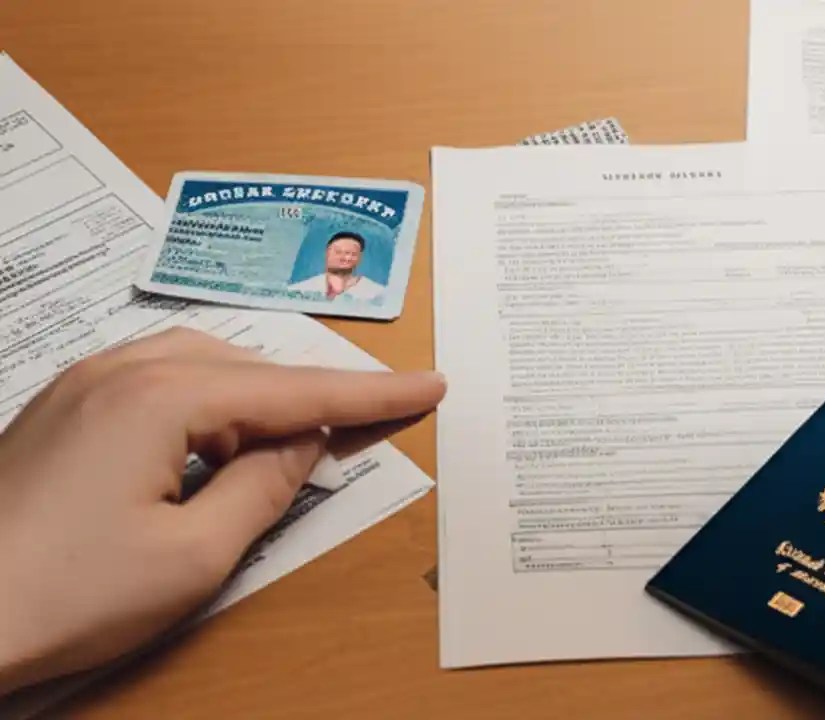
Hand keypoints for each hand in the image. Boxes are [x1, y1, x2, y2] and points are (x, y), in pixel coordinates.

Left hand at [0, 328, 446, 692]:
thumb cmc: (65, 595)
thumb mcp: (194, 557)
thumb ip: (266, 487)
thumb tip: (304, 443)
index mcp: (161, 398)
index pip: (294, 391)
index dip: (371, 394)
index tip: (431, 385)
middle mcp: (121, 370)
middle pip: (248, 369)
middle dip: (306, 401)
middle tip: (360, 432)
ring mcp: (83, 384)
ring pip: (201, 370)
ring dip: (252, 407)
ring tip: (278, 457)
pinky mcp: (61, 409)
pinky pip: (156, 384)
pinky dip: (203, 411)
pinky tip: (207, 455)